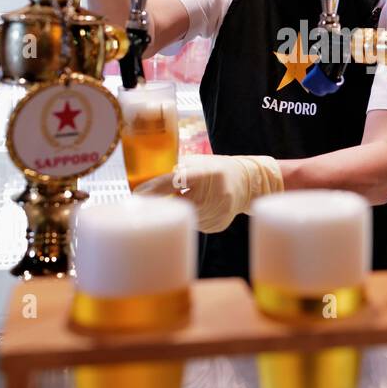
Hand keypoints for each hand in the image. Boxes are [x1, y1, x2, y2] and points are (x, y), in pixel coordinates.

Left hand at [134, 153, 283, 231]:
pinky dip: (190, 216)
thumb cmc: (217, 169)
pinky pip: (194, 224)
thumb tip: (144, 181)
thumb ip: (176, 171)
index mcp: (207, 173)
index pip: (176, 181)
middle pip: (177, 204)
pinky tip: (198, 207)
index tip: (137, 194)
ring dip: (177, 210)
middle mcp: (215, 194)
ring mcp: (217, 212)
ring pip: (184, 216)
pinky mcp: (217, 225)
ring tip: (184, 199)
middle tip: (147, 202)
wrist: (249, 182)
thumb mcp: (199, 162)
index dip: (154, 188)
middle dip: (162, 203)